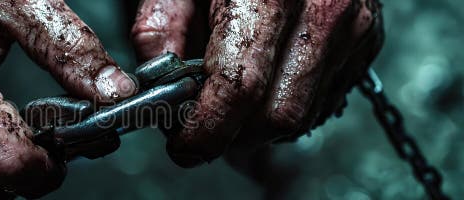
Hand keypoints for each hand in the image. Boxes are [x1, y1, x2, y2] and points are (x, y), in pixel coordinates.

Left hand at [131, 0, 382, 166]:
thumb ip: (161, 27)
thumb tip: (156, 86)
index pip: (238, 87)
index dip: (207, 129)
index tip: (184, 145)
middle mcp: (322, 10)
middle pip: (277, 115)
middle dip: (233, 134)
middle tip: (201, 125)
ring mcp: (353, 27)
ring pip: (303, 115)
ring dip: (259, 125)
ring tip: (231, 98)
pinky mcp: (367, 39)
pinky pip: (325, 100)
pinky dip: (288, 104)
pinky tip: (266, 79)